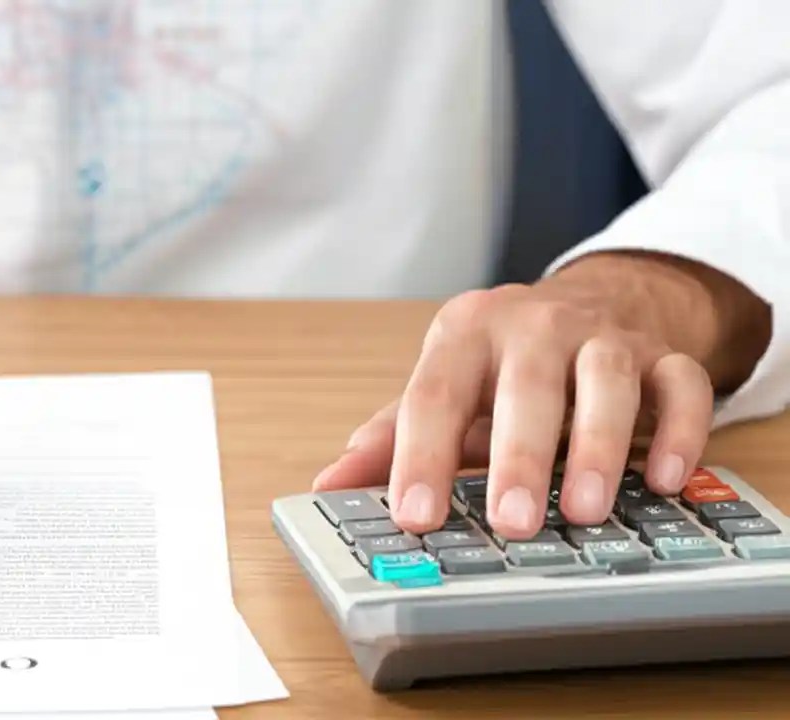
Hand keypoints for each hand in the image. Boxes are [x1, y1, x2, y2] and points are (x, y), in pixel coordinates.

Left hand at [313, 252, 771, 539]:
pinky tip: (665, 480)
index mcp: (465, 333)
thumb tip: (328, 485)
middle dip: (518, 456)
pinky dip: (679, 431)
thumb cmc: (502, 364)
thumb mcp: (443, 389)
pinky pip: (681, 384)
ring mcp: (603, 336)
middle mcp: (533, 325)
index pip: (434, 396)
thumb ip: (390, 438)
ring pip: (605, 381)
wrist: (595, 301)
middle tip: (510, 523)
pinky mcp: (663, 354)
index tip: (414, 517)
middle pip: (526, 386)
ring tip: (585, 511)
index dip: (420, 458)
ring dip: (598, 447)